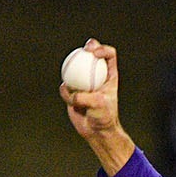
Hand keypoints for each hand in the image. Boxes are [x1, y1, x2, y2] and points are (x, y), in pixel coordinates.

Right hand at [59, 40, 135, 175]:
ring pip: (76, 69)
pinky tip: (67, 93)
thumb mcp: (99, 104)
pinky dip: (66, 91)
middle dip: (89, 46)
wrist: (96, 130)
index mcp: (109, 75)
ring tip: (70, 74)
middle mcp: (97, 76)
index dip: (103, 49)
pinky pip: (66, 87)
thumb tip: (72, 92)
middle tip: (84, 49)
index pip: (109, 56)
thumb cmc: (104, 117)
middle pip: (92, 55)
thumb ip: (85, 96)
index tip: (95, 53)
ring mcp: (84, 82)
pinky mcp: (73, 92)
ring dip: (72, 69)